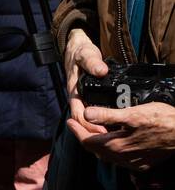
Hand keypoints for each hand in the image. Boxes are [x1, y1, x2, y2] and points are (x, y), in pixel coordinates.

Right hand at [65, 28, 109, 142]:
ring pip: (88, 120)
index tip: (103, 132)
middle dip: (95, 133)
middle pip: (83, 122)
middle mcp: (78, 99)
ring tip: (114, 137)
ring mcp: (83, 100)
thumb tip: (101, 71)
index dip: (89, 125)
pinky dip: (102, 122)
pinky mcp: (89, 100)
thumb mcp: (86, 54)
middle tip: (112, 140)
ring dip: (98, 129)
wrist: (77, 49)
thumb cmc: (80, 52)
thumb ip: (92, 62)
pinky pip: (94, 115)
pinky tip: (113, 125)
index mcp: (74, 92)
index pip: (79, 115)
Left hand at [77, 103, 174, 171]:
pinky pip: (120, 157)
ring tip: (93, 128)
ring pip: (107, 154)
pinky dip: (111, 148)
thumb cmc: (163, 121)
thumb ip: (107, 115)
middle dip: (84, 135)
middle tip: (78, 123)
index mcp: (117, 146)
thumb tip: (87, 114)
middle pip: (95, 149)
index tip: (69, 121)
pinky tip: (114, 138)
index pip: (87, 141)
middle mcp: (123, 158)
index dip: (76, 130)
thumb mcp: (133, 113)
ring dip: (98, 142)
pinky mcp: (143, 163)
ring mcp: (133, 162)